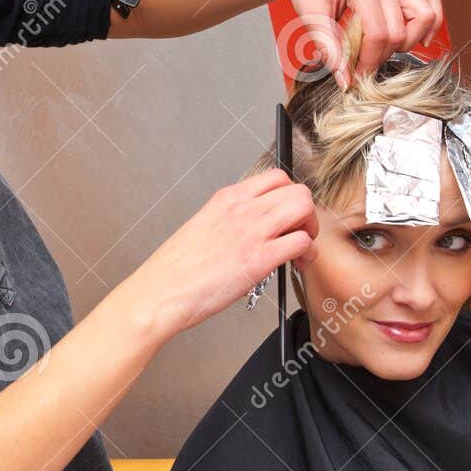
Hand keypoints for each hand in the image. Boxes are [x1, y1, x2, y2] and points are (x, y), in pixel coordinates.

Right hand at [124, 169, 316, 340]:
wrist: (159, 292)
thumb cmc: (176, 270)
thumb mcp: (203, 227)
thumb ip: (231, 221)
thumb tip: (254, 228)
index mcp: (227, 199)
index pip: (276, 178)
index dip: (290, 197)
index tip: (288, 215)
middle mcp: (241, 208)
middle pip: (296, 190)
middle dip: (306, 212)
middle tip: (299, 232)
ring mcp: (251, 231)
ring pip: (304, 208)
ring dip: (311, 229)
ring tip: (301, 249)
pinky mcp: (259, 259)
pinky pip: (301, 242)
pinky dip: (308, 253)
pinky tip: (298, 263)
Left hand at [271, 0, 443, 88]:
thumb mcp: (310, 15)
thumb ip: (329, 48)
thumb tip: (346, 81)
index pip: (378, 34)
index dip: (369, 61)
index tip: (355, 75)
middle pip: (401, 31)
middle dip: (384, 56)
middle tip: (363, 63)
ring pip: (426, 15)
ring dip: (410, 40)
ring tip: (385, 49)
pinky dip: (430, 20)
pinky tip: (419, 38)